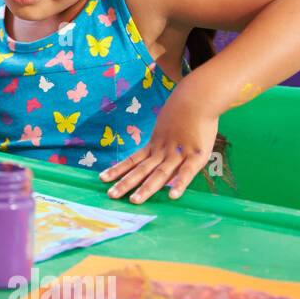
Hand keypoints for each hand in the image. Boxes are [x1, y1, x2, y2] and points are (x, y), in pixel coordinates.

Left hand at [99, 86, 217, 203]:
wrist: (197, 97)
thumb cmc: (183, 113)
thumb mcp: (166, 128)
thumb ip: (161, 142)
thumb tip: (155, 154)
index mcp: (154, 145)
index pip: (132, 160)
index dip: (117, 170)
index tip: (102, 178)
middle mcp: (162, 151)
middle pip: (141, 170)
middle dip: (126, 183)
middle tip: (111, 195)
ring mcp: (178, 154)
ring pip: (160, 174)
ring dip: (147, 188)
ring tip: (135, 201)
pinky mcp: (196, 155)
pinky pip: (187, 172)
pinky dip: (180, 184)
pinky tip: (173, 196)